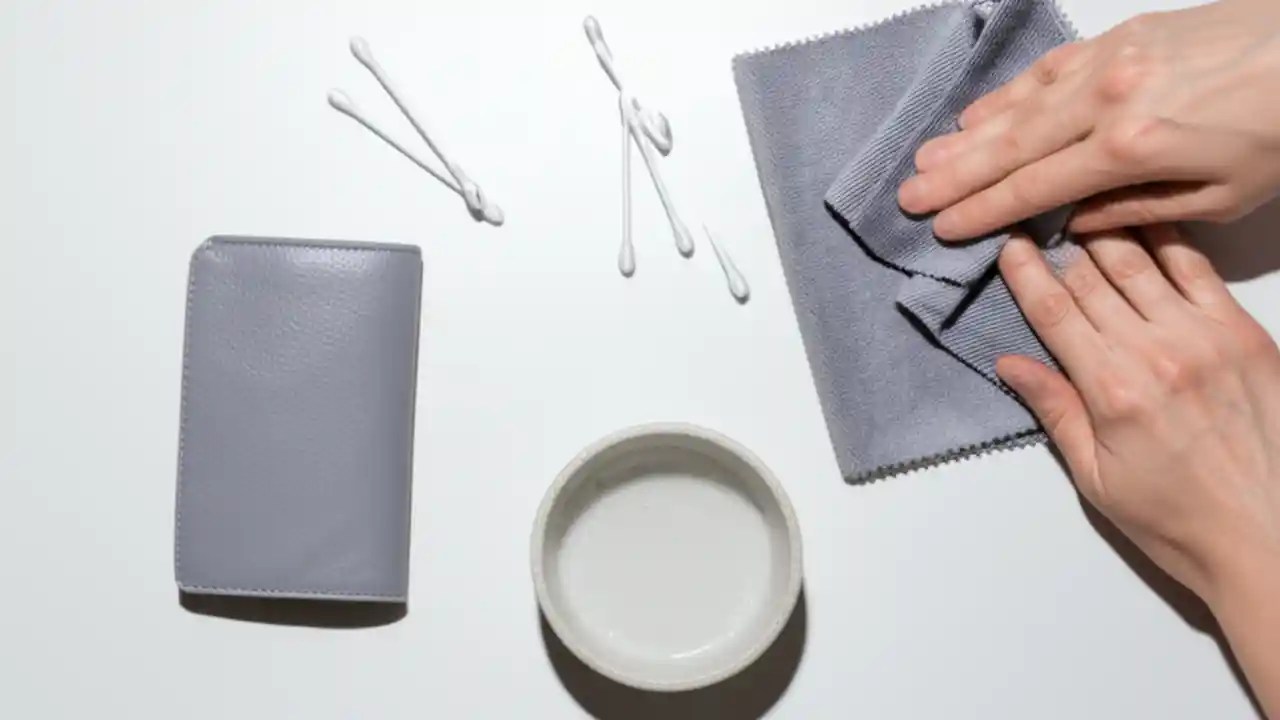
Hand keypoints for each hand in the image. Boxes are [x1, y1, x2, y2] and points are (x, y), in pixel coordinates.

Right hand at [898, 0, 1279, 239]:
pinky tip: (979, 113)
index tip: (942, 225)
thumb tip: (1073, 221)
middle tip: (909, 196)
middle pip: (1010, 146)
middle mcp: (1107, 100)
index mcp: (1130, 149)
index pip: (1032, 188)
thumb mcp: (1223, 196)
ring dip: (969, 135)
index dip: (981, 210)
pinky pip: (1047, 69)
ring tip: (926, 160)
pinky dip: (1008, 93)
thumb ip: (1136, 210)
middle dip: (954, 175)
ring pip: (1019, 104)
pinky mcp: (1121, 35)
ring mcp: (1109, 62)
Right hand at [996, 224, 1279, 715]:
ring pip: (1141, 262)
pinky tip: (1146, 225)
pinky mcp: (1246, 333)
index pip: (1054, 312)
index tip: (1009, 247)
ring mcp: (1206, 337)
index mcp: (1111, 391)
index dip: (1026, 273)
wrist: (1268, 539)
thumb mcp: (1096, 477)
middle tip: (1039, 218)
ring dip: (1106, 232)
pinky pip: (1198, 270)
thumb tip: (1011, 362)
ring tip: (1083, 212)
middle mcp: (1157, 353)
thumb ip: (1055, 411)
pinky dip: (1167, 243)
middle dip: (1059, 246)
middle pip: (1092, 279)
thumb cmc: (1177, 519)